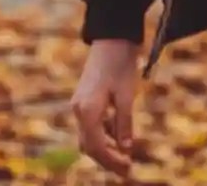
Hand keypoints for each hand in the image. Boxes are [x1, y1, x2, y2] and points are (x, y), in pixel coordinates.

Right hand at [72, 39, 140, 175]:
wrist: (112, 38)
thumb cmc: (120, 64)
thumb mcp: (126, 95)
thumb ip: (124, 123)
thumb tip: (125, 148)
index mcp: (86, 110)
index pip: (96, 146)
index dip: (112, 161)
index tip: (128, 170)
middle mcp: (78, 109)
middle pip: (89, 145)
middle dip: (107, 159)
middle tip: (127, 170)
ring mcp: (79, 104)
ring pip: (89, 136)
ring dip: (106, 148)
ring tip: (125, 157)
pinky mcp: (84, 99)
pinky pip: (91, 125)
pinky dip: (104, 134)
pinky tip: (120, 136)